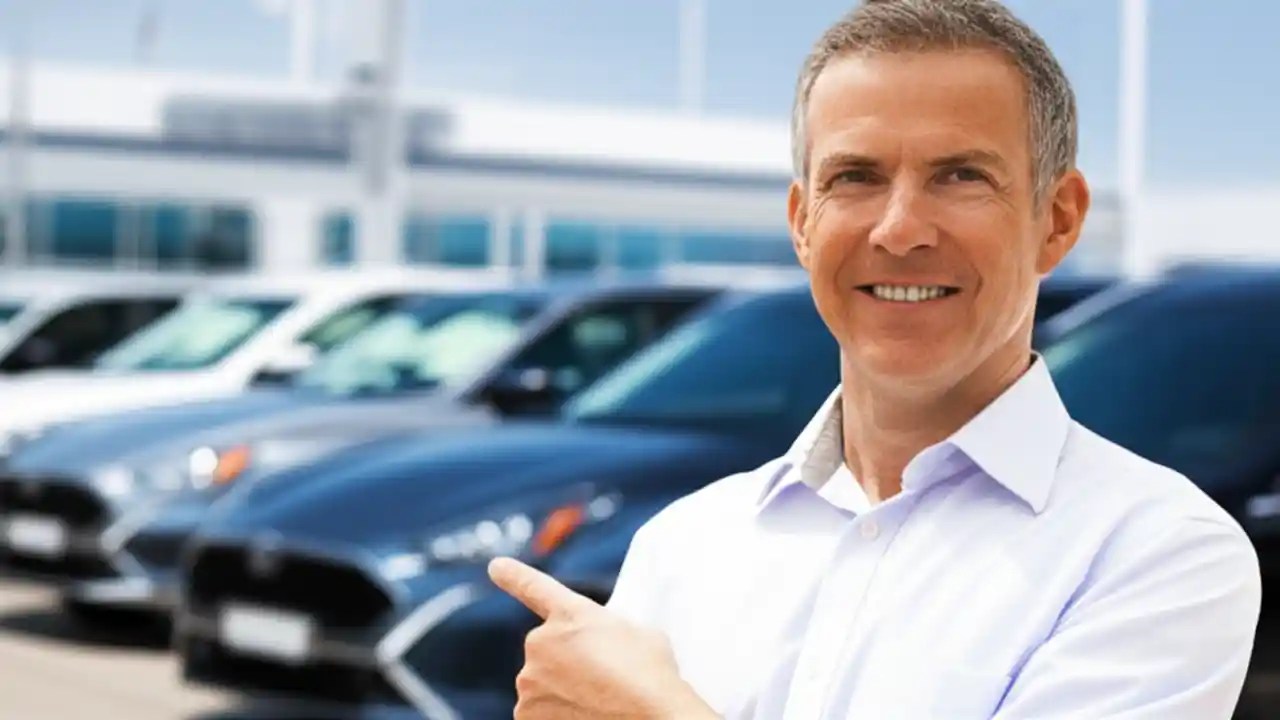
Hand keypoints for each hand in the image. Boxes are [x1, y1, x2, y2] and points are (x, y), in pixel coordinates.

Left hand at [488, 556, 717, 719]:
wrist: (650, 715)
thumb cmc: (651, 676)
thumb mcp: (638, 634)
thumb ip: (609, 630)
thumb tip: (606, 646)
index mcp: (570, 613)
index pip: (534, 587)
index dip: (513, 575)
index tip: (496, 566)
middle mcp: (541, 642)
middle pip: (548, 651)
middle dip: (567, 663)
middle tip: (601, 678)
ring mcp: (531, 681)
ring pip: (542, 684)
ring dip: (562, 691)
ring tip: (599, 699)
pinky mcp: (526, 715)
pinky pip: (539, 713)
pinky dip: (557, 715)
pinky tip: (587, 715)